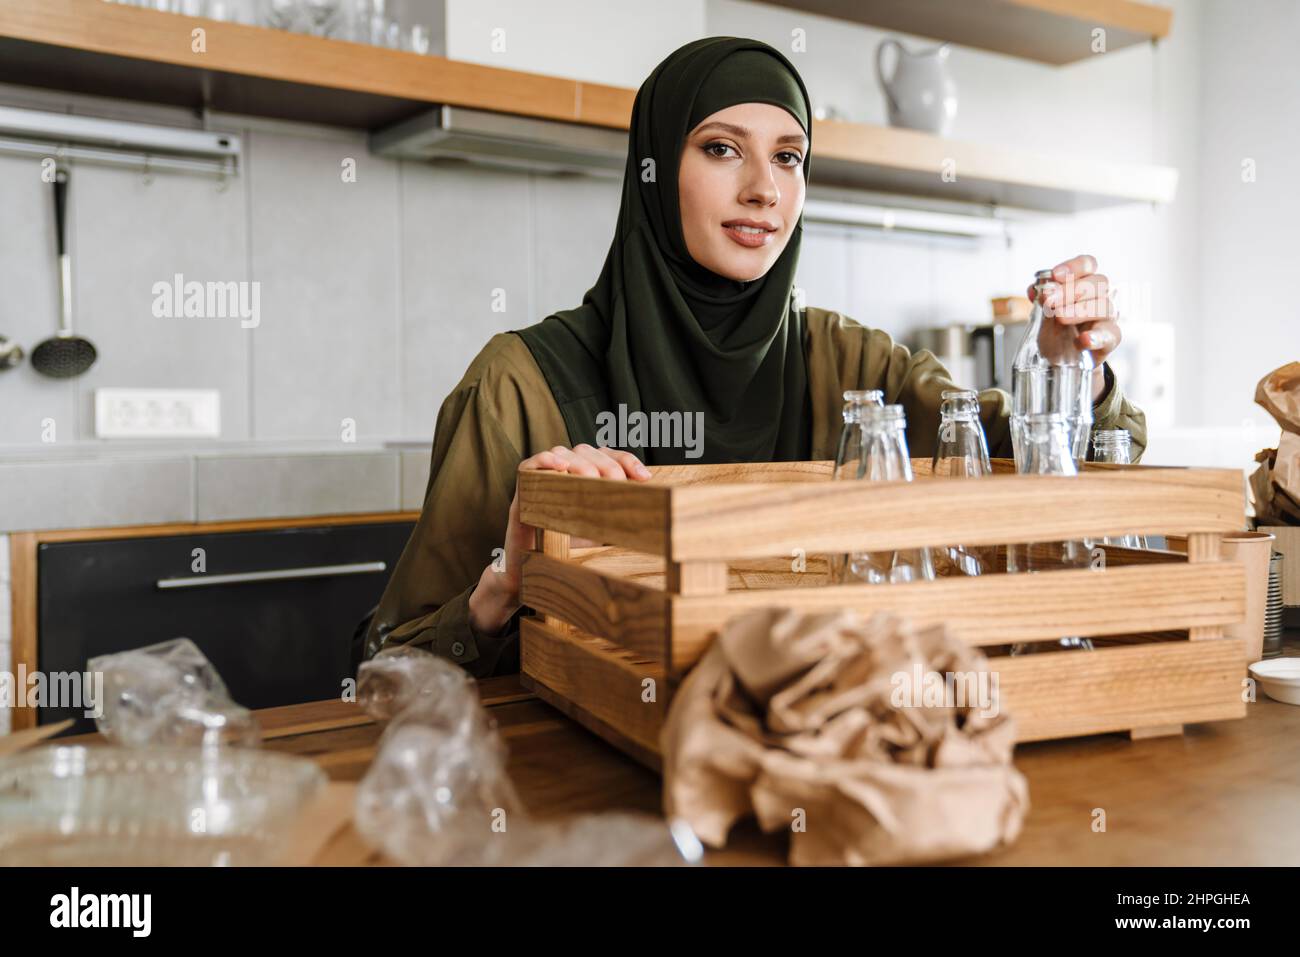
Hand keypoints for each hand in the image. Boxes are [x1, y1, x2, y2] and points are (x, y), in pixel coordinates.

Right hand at [468, 444, 650, 635]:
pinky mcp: (524, 485)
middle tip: (617, 485)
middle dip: (607, 466)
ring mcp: (545, 474)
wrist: (532, 565)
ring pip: (563, 452)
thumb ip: (621, 517)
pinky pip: (531, 464)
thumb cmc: (568, 542)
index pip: (610, 456)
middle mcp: (567, 468)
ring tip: (591, 479)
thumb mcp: (602, 528)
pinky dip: (544, 461)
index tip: (645, 479)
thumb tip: (655, 517)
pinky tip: (559, 467)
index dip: (628, 462)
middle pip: (589, 451)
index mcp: (588, 474)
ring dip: (580, 464)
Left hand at [1027, 253, 1121, 400]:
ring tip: (1059, 318)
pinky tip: (1082, 340)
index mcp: (1085, 284)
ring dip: (1079, 310)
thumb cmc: (1057, 330)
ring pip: (1103, 306)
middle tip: (1050, 300)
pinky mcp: (1110, 339)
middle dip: (1071, 290)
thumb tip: (1034, 289)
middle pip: (1097, 283)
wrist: (1061, 358)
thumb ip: (1042, 299)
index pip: (1088, 265)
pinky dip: (1096, 337)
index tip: (1056, 275)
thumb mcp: (1045, 312)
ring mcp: (1107, 317)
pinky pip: (1110, 335)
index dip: (1074, 267)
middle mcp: (1100, 297)